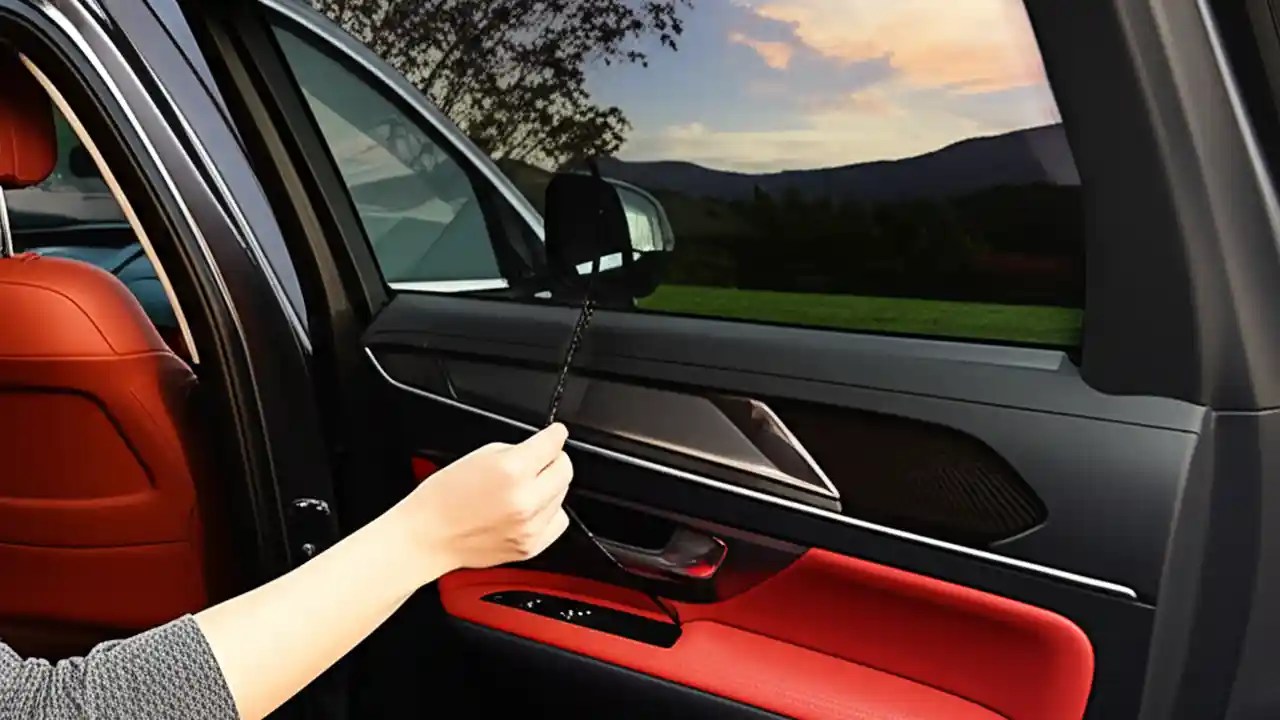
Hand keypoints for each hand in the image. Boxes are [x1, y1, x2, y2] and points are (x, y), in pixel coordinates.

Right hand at [396, 424, 572, 581]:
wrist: (429, 536)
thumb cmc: (445, 496)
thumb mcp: (479, 455)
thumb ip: (517, 450)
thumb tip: (542, 449)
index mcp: (512, 470)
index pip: (554, 444)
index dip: (555, 435)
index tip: (556, 433)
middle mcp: (525, 499)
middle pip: (565, 469)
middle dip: (554, 460)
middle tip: (539, 461)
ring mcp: (531, 526)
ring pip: (563, 495)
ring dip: (549, 487)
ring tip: (524, 489)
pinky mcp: (531, 546)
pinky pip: (558, 521)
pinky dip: (549, 512)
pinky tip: (529, 509)